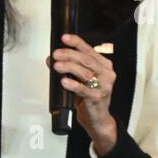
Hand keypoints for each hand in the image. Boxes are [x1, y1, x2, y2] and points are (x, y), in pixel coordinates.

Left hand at [49, 33, 117, 152]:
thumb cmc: (90, 97)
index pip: (89, 50)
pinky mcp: (98, 98)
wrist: (97, 119)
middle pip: (86, 60)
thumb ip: (69, 68)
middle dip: (69, 55)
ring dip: (69, 67)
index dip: (76, 43)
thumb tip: (51, 59)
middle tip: (56, 54)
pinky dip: (73, 84)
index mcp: (104, 66)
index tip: (64, 38)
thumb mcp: (80, 80)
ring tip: (56, 66)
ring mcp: (104, 86)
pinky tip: (64, 82)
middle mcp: (107, 74)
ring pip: (85, 72)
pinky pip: (84, 89)